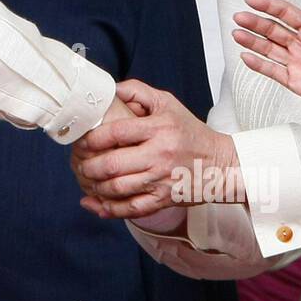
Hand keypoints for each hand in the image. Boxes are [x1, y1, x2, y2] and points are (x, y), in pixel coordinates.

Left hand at [71, 80, 238, 219]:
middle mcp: (159, 155)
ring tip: (87, 179)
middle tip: (79, 163)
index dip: (93, 138)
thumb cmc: (190, 131)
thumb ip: (137, 91)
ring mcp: (161, 180)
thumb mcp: (167, 103)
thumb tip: (109, 90)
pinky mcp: (164, 200)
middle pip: (113, 164)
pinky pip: (131, 209)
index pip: (116, 133)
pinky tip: (95, 204)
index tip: (82, 140)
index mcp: (159, 129)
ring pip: (118, 189)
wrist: (220, 163)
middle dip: (88, 166)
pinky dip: (109, 209)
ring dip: (95, 186)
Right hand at [232, 0, 300, 118]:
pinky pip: (271, 70)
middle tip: (240, 17)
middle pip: (272, 29)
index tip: (253, 0)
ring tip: (237, 34)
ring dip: (252, 41)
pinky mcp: (293, 80)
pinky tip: (247, 56)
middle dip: (254, 23)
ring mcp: (296, 61)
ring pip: (268, 48)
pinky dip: (258, 64)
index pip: (284, 13)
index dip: (268, 6)